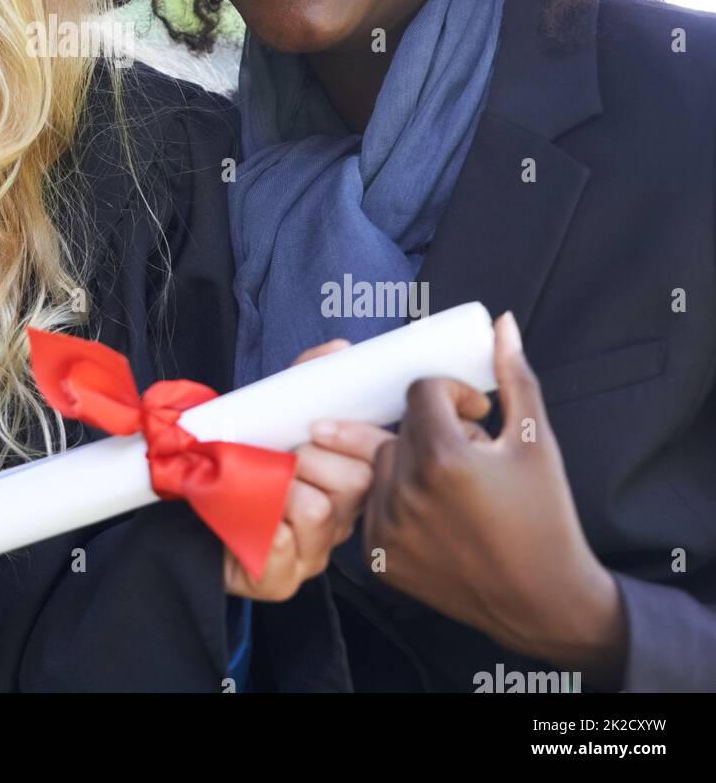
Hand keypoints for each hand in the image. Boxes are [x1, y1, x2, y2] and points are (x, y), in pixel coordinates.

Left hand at [225, 339, 390, 600]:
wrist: (187, 509)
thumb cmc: (238, 464)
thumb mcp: (270, 415)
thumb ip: (304, 380)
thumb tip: (339, 349)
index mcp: (345, 483)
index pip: (378, 459)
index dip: (355, 438)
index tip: (315, 427)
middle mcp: (339, 522)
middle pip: (355, 482)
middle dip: (312, 458)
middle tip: (280, 456)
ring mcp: (313, 554)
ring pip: (318, 511)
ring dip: (277, 485)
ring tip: (253, 482)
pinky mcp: (281, 579)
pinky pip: (280, 543)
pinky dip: (254, 518)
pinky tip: (240, 514)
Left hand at [312, 312, 625, 686]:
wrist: (545, 600)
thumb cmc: (547, 517)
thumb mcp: (535, 440)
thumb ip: (514, 376)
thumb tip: (501, 321)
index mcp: (444, 458)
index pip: (421, 392)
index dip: (452, 396)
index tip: (479, 415)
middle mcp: (407, 492)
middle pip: (401, 427)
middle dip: (433, 431)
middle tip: (473, 455)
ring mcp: (388, 527)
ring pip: (383, 463)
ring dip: (411, 463)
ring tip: (456, 487)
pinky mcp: (379, 556)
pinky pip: (374, 503)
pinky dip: (397, 500)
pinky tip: (437, 514)